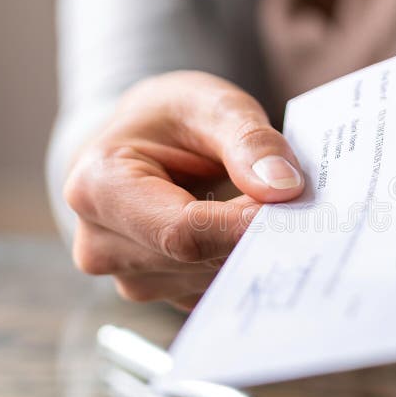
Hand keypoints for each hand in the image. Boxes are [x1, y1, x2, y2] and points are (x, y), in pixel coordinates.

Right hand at [64, 71, 303, 309]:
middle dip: (253, 235)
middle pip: (198, 261)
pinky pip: (213, 291)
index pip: (182, 231)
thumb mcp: (213, 105)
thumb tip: (284, 188)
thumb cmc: (173, 117)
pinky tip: (253, 233)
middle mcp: (101, 244)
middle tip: (298, 206)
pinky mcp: (160, 292)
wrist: (147, 140)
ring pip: (211, 280)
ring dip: (249, 250)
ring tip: (267, 209)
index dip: (244, 226)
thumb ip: (250, 141)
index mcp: (97, 187)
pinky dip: (241, 264)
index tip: (295, 209)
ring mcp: (128, 276)